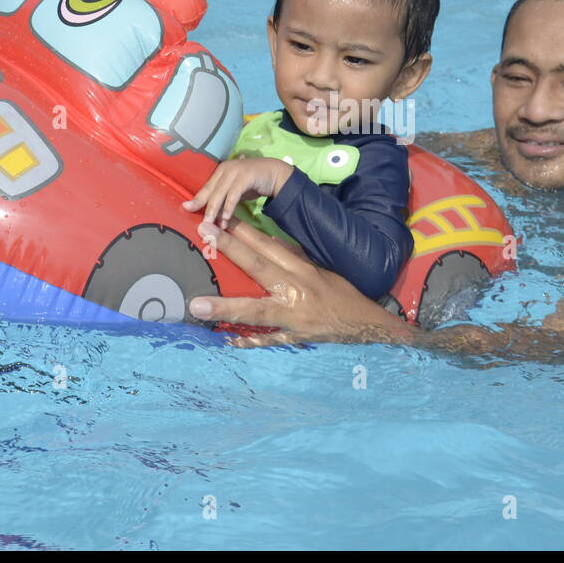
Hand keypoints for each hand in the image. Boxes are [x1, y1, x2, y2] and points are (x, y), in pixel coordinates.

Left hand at [182, 157, 292, 227]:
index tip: (186, 210)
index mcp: (220, 171)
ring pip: (220, 192)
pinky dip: (229, 206)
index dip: (196, 200)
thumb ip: (223, 198)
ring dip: (216, 210)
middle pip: (211, 190)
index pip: (206, 188)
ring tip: (212, 224)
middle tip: (199, 222)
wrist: (275, 173)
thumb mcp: (234, 191)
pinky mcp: (246, 176)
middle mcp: (225, 169)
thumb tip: (209, 214)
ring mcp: (235, 171)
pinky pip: (234, 194)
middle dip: (203, 206)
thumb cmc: (253, 182)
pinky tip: (226, 217)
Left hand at [186, 219, 416, 347]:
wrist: (366, 324)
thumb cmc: (341, 294)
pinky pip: (269, 340)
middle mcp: (296, 289)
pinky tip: (228, 340)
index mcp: (302, 269)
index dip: (243, 231)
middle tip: (204, 235)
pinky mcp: (295, 338)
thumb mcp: (320, 270)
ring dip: (226, 307)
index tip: (219, 220)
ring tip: (198, 305)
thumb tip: (268, 244)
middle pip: (259, 267)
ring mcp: (294, 316)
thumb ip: (293, 259)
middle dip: (231, 249)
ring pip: (257, 310)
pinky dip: (250, 341)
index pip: (269, 246)